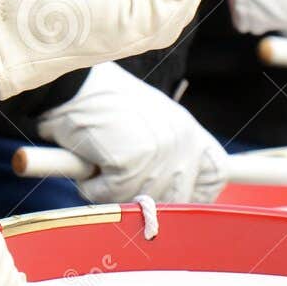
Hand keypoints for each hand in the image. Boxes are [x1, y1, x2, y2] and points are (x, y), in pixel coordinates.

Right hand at [36, 62, 226, 203]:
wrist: (71, 82)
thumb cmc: (102, 105)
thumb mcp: (149, 124)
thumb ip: (168, 154)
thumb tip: (175, 197)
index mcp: (189, 132)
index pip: (214, 176)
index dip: (197, 195)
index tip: (175, 203)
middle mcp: (182, 143)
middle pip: (178, 200)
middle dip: (149, 201)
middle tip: (120, 184)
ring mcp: (159, 154)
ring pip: (140, 202)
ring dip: (114, 192)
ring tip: (100, 161)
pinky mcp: (130, 164)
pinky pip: (109, 196)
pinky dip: (91, 186)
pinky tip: (88, 159)